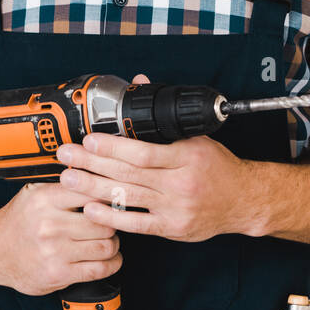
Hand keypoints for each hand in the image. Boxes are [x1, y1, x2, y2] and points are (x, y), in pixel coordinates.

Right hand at [0, 182, 120, 296]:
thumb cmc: (18, 220)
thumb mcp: (35, 193)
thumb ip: (64, 187)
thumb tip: (99, 178)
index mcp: (45, 199)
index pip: (92, 193)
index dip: (109, 196)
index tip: (116, 199)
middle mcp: (50, 225)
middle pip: (104, 222)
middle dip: (112, 223)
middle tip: (111, 223)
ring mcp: (54, 252)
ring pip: (106, 246)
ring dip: (114, 244)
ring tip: (108, 240)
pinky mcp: (58, 274)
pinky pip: (99, 269)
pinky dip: (112, 264)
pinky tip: (110, 259)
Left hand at [55, 75, 259, 241]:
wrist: (244, 200)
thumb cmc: (217, 167)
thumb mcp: (195, 136)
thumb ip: (162, 116)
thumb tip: (139, 82)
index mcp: (187, 155)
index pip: (144, 151)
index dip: (113, 146)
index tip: (88, 140)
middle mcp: (181, 182)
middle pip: (130, 173)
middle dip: (93, 164)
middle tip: (66, 157)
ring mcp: (176, 207)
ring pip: (129, 197)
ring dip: (94, 188)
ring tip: (68, 180)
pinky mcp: (172, 228)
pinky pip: (137, 223)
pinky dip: (112, 217)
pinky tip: (91, 209)